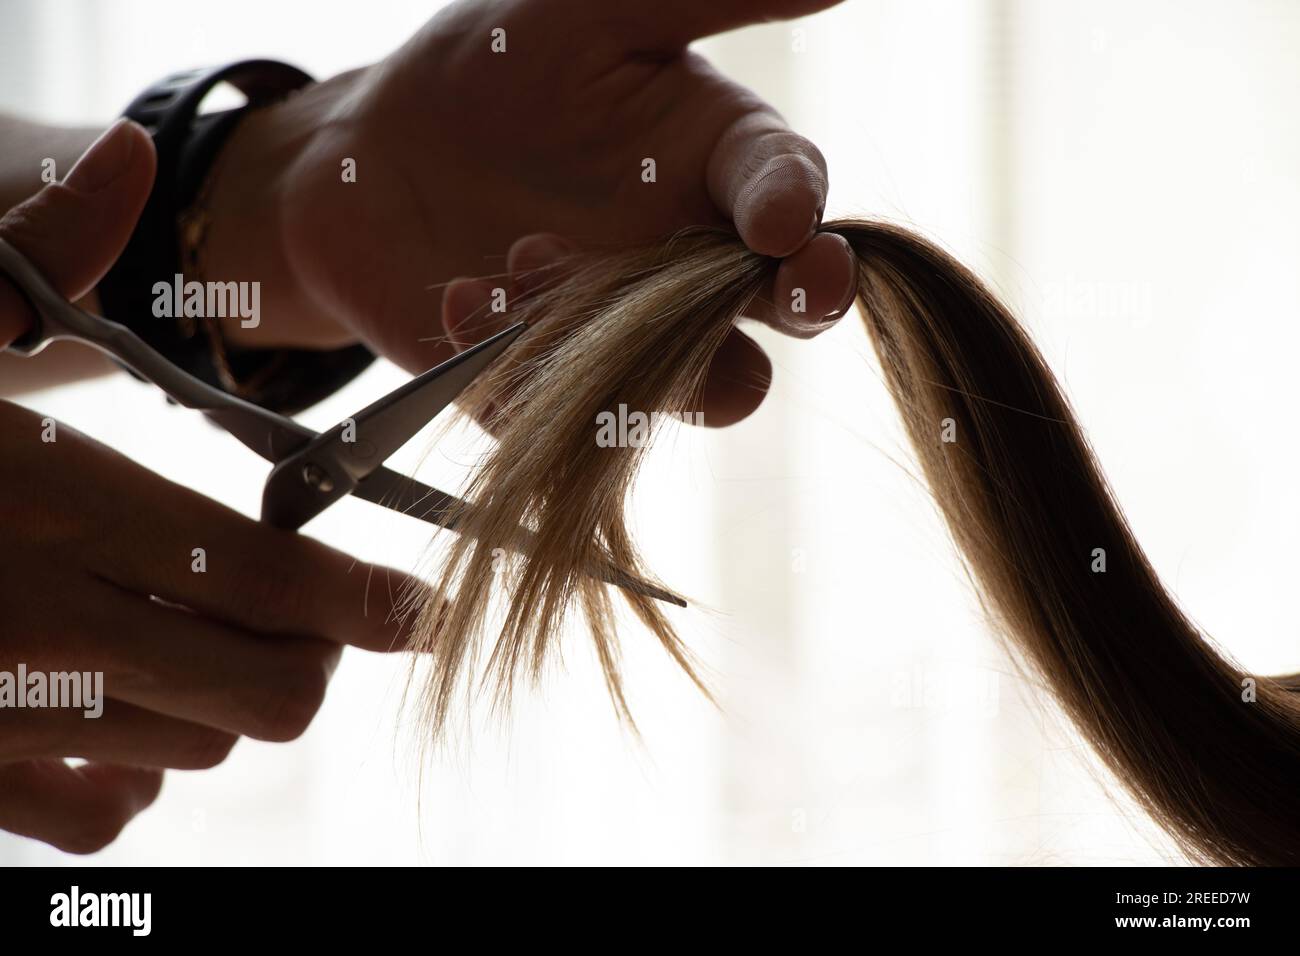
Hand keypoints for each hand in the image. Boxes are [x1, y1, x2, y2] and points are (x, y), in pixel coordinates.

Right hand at [0, 123, 425, 853]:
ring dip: (221, 700)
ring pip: (195, 747)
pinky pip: (99, 818)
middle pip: (261, 688)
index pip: (254, 575)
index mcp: (48, 500)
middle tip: (303, 621)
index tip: (411, 609)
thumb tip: (128, 156)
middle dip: (306, 657)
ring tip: (192, 642)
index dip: (356, 601)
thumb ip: (40, 254)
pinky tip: (110, 716)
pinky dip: (130, 777)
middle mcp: (38, 619)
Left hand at [209, 0, 856, 425]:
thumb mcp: (591, 15)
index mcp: (715, 168)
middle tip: (780, 287)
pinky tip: (461, 294)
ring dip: (641, 343)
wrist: (374, 153)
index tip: (785, 222)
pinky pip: (563, 409)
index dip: (799, 211)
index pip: (788, 194)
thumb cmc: (493, 68)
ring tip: (530, 255)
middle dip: (797, 308)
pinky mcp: (546, 386)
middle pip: (779, 315)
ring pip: (690, 385)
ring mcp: (624, 336)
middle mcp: (688, 265)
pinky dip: (520, 366)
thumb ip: (704, 1)